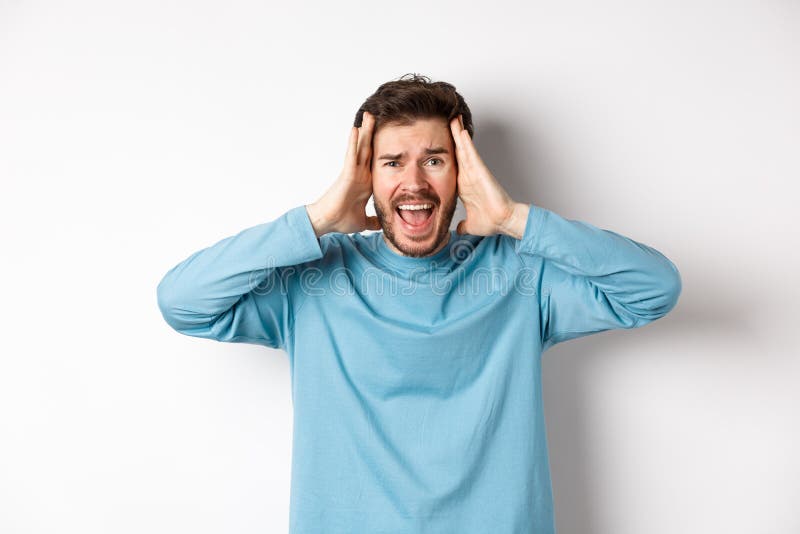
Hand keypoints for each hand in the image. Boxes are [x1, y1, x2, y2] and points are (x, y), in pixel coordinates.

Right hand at [306, 111, 380, 236]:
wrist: (327, 223)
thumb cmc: (341, 220)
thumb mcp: (363, 221)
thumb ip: (373, 221)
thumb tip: (382, 226)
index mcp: (366, 183)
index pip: (376, 162)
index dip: (383, 149)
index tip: (391, 138)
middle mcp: (360, 174)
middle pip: (368, 150)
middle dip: (374, 134)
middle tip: (379, 118)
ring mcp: (353, 172)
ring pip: (360, 148)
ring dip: (364, 132)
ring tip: (369, 116)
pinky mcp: (346, 174)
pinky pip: (351, 156)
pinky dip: (353, 143)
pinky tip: (356, 129)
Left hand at [449, 115, 522, 236]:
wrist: (503, 222)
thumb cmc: (491, 221)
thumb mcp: (471, 224)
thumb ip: (463, 225)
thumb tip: (458, 231)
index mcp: (464, 185)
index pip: (452, 165)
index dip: (446, 153)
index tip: (438, 142)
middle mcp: (468, 175)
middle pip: (458, 151)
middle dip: (452, 136)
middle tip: (446, 120)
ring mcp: (475, 172)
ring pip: (464, 148)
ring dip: (458, 133)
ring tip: (452, 117)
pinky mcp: (481, 171)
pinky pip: (472, 154)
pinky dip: (465, 142)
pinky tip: (460, 130)